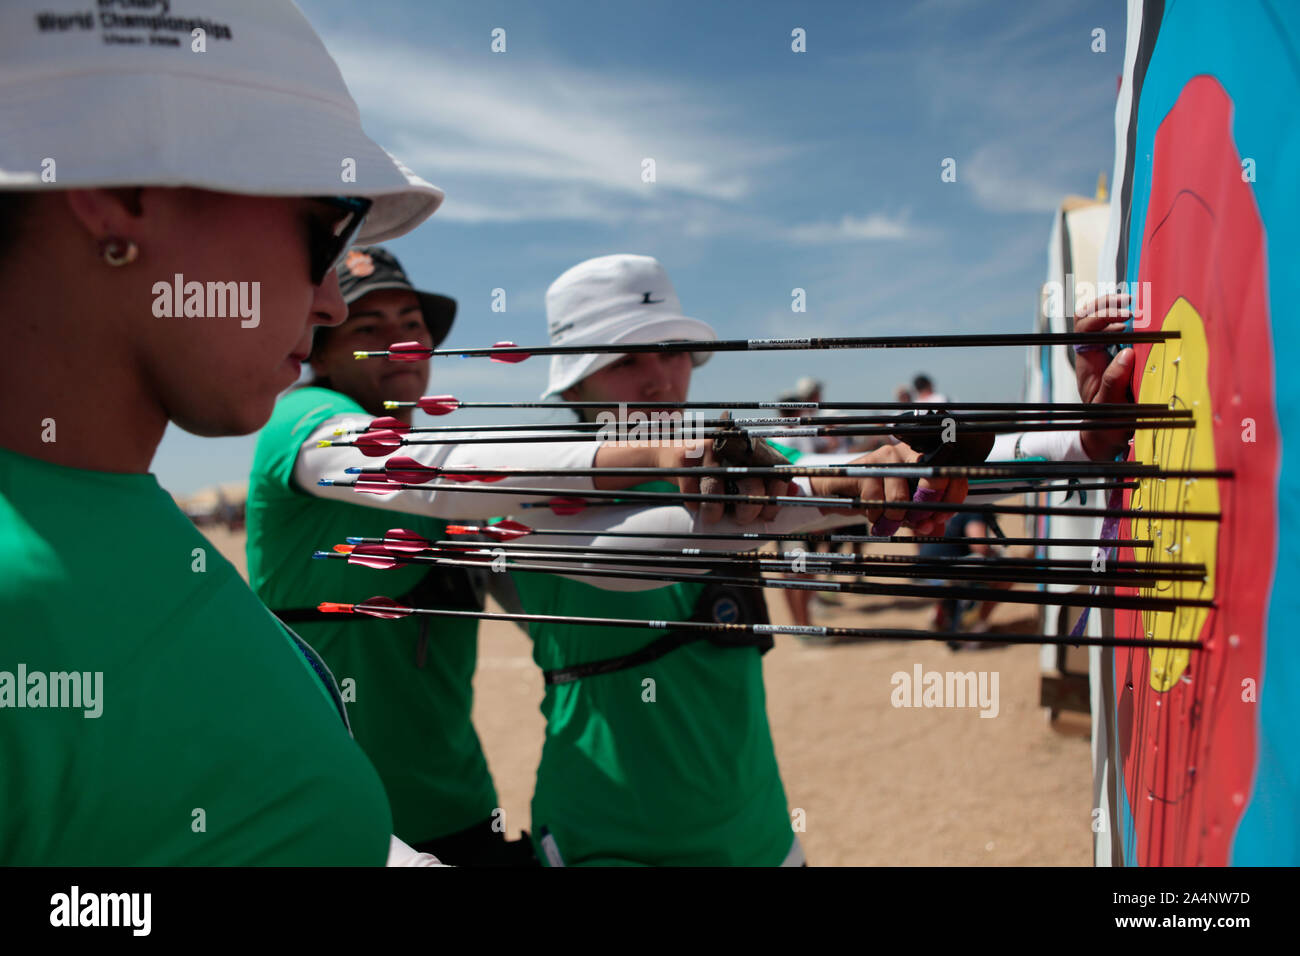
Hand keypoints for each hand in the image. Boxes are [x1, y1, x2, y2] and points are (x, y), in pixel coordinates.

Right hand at [659, 439, 792, 524]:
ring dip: (713, 512)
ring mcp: (708, 448)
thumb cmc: (716, 469)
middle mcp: (735, 444)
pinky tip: (694, 504)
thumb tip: (796, 493)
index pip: (776, 475)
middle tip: (740, 519)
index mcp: (754, 447)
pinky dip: (693, 505)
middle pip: (750, 487)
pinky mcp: (684, 455)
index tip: (767, 516)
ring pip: (716, 492)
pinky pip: (692, 492)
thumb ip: (768, 481)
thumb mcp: (744, 471)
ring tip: (711, 517)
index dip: (774, 501)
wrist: (675, 452)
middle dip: (747, 512)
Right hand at [807, 441, 967, 535]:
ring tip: (887, 519)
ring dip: (894, 517)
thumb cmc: (881, 498)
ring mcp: (886, 457)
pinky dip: (875, 515)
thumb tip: (937, 528)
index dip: (951, 498)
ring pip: (900, 497)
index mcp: (924, 459)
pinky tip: (873, 514)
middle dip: (925, 508)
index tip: (940, 518)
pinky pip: (876, 500)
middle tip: (915, 522)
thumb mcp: (907, 510)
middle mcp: (908, 452)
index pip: (950, 474)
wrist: (844, 492)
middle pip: (932, 478)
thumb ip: (924, 519)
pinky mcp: (866, 467)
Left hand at [1074, 294, 1136, 460]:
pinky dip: (1128, 321)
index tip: (1126, 317)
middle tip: (1131, 304)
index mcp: (1087, 361)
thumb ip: (1115, 381)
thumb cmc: (1106, 422)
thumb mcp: (1110, 405)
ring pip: (1102, 320)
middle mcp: (1093, 352)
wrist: (1106, 434)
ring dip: (1116, 309)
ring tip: (1136, 307)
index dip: (1102, 317)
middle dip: (1107, 304)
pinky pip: (1119, 330)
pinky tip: (1141, 321)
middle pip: (1088, 316)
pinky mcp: (1118, 354)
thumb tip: (1127, 353)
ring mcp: (1104, 352)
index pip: (1084, 327)